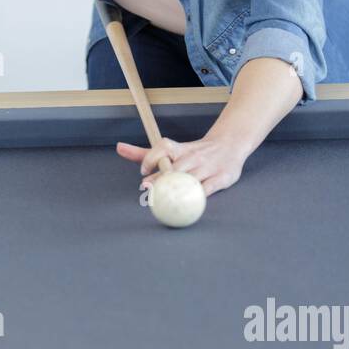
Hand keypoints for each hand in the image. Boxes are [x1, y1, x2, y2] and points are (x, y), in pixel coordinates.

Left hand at [116, 131, 252, 196]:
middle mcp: (194, 157)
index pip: (165, 148)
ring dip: (177, 189)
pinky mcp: (221, 178)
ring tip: (165, 200)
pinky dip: (197, 197)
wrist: (229, 144)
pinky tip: (188, 204)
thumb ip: (145, 153)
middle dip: (161, 179)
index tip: (144, 172)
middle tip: (150, 188)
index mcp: (181, 149)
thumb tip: (119, 148)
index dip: (152, 158)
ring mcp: (208, 167)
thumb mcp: (172, 149)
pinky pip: (208, 189)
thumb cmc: (195, 151)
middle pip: (175, 168)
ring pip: (191, 179)